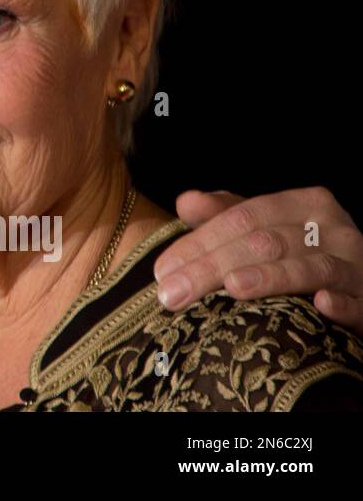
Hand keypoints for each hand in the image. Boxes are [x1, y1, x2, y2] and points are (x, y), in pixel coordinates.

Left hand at [153, 187, 362, 335]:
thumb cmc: (305, 255)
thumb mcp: (267, 229)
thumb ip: (227, 215)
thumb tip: (185, 200)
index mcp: (304, 205)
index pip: (242, 218)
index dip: (200, 242)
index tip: (162, 269)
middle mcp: (334, 230)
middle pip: (265, 243)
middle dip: (213, 267)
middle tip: (172, 293)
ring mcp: (357, 266)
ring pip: (309, 268)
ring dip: (270, 278)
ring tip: (231, 287)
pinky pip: (357, 301)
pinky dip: (341, 304)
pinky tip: (321, 305)